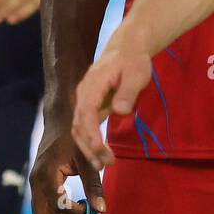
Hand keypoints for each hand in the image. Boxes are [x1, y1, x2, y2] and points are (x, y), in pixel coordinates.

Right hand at [29, 119, 105, 213]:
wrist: (60, 121)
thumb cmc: (75, 138)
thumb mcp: (87, 161)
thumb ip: (93, 186)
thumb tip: (101, 211)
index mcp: (47, 176)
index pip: (57, 207)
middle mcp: (37, 182)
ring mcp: (36, 183)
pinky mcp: (40, 184)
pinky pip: (46, 208)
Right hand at [71, 33, 153, 169]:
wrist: (125, 49)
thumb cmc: (133, 61)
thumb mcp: (136, 74)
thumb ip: (127, 93)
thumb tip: (120, 111)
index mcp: (92, 86)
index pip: (86, 115)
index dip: (92, 136)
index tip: (103, 153)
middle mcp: (82, 94)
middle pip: (77, 125)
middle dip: (89, 147)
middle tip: (107, 165)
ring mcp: (84, 99)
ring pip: (78, 128)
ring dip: (88, 148)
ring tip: (103, 164)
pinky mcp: (89, 105)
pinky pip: (84, 126)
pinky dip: (89, 141)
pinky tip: (99, 153)